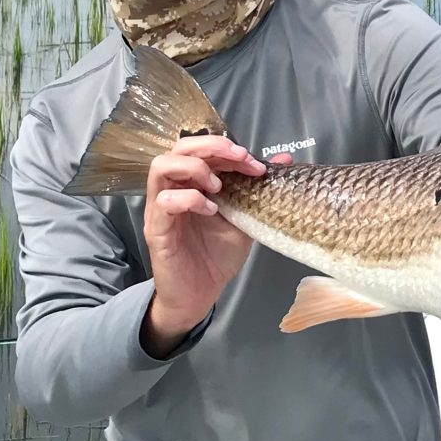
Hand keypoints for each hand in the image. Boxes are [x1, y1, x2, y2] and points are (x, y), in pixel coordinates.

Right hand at [139, 137, 279, 356]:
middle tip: (239, 159)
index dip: (227, 148)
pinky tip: (210, 211)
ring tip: (219, 186)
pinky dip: (189, 199)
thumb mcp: (244, 218)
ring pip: (162, 166)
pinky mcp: (156, 229)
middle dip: (211, 146)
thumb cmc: (216, 256)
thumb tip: (284, 158)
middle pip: (178, 147)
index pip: (202, 149)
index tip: (254, 163)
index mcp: (193, 183)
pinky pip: (164, 201)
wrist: (199, 294)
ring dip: (195, 169)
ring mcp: (161, 208)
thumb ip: (258, 190)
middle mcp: (174, 189)